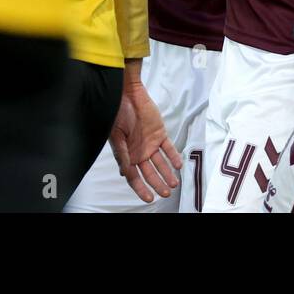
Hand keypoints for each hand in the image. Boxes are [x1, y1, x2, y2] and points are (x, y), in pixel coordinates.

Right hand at [108, 76, 182, 202]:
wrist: (128, 94)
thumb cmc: (117, 113)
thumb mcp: (116, 136)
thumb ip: (122, 155)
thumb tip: (125, 173)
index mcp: (126, 155)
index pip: (134, 177)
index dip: (141, 188)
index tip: (149, 198)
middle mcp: (139, 152)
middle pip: (150, 173)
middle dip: (157, 184)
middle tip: (165, 193)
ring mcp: (150, 144)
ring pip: (161, 163)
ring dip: (167, 173)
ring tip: (174, 184)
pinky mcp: (160, 134)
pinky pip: (168, 148)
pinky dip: (173, 157)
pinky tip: (178, 165)